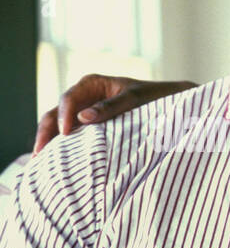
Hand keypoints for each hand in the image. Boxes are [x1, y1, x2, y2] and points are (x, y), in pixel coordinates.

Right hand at [32, 75, 195, 154]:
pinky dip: (64, 149)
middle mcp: (84, 97)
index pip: (69, 98)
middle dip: (46, 133)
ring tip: (41, 163)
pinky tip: (56, 164)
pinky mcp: (92, 129)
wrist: (173, 105)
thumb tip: (83, 119)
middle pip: (56, 114)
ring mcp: (85, 114)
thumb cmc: (156, 97)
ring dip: (50, 143)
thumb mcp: (136, 99)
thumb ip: (111, 106)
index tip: (64, 134)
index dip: (63, 115)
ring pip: (60, 127)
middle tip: (38, 154)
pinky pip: (73, 138)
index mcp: (92, 83)